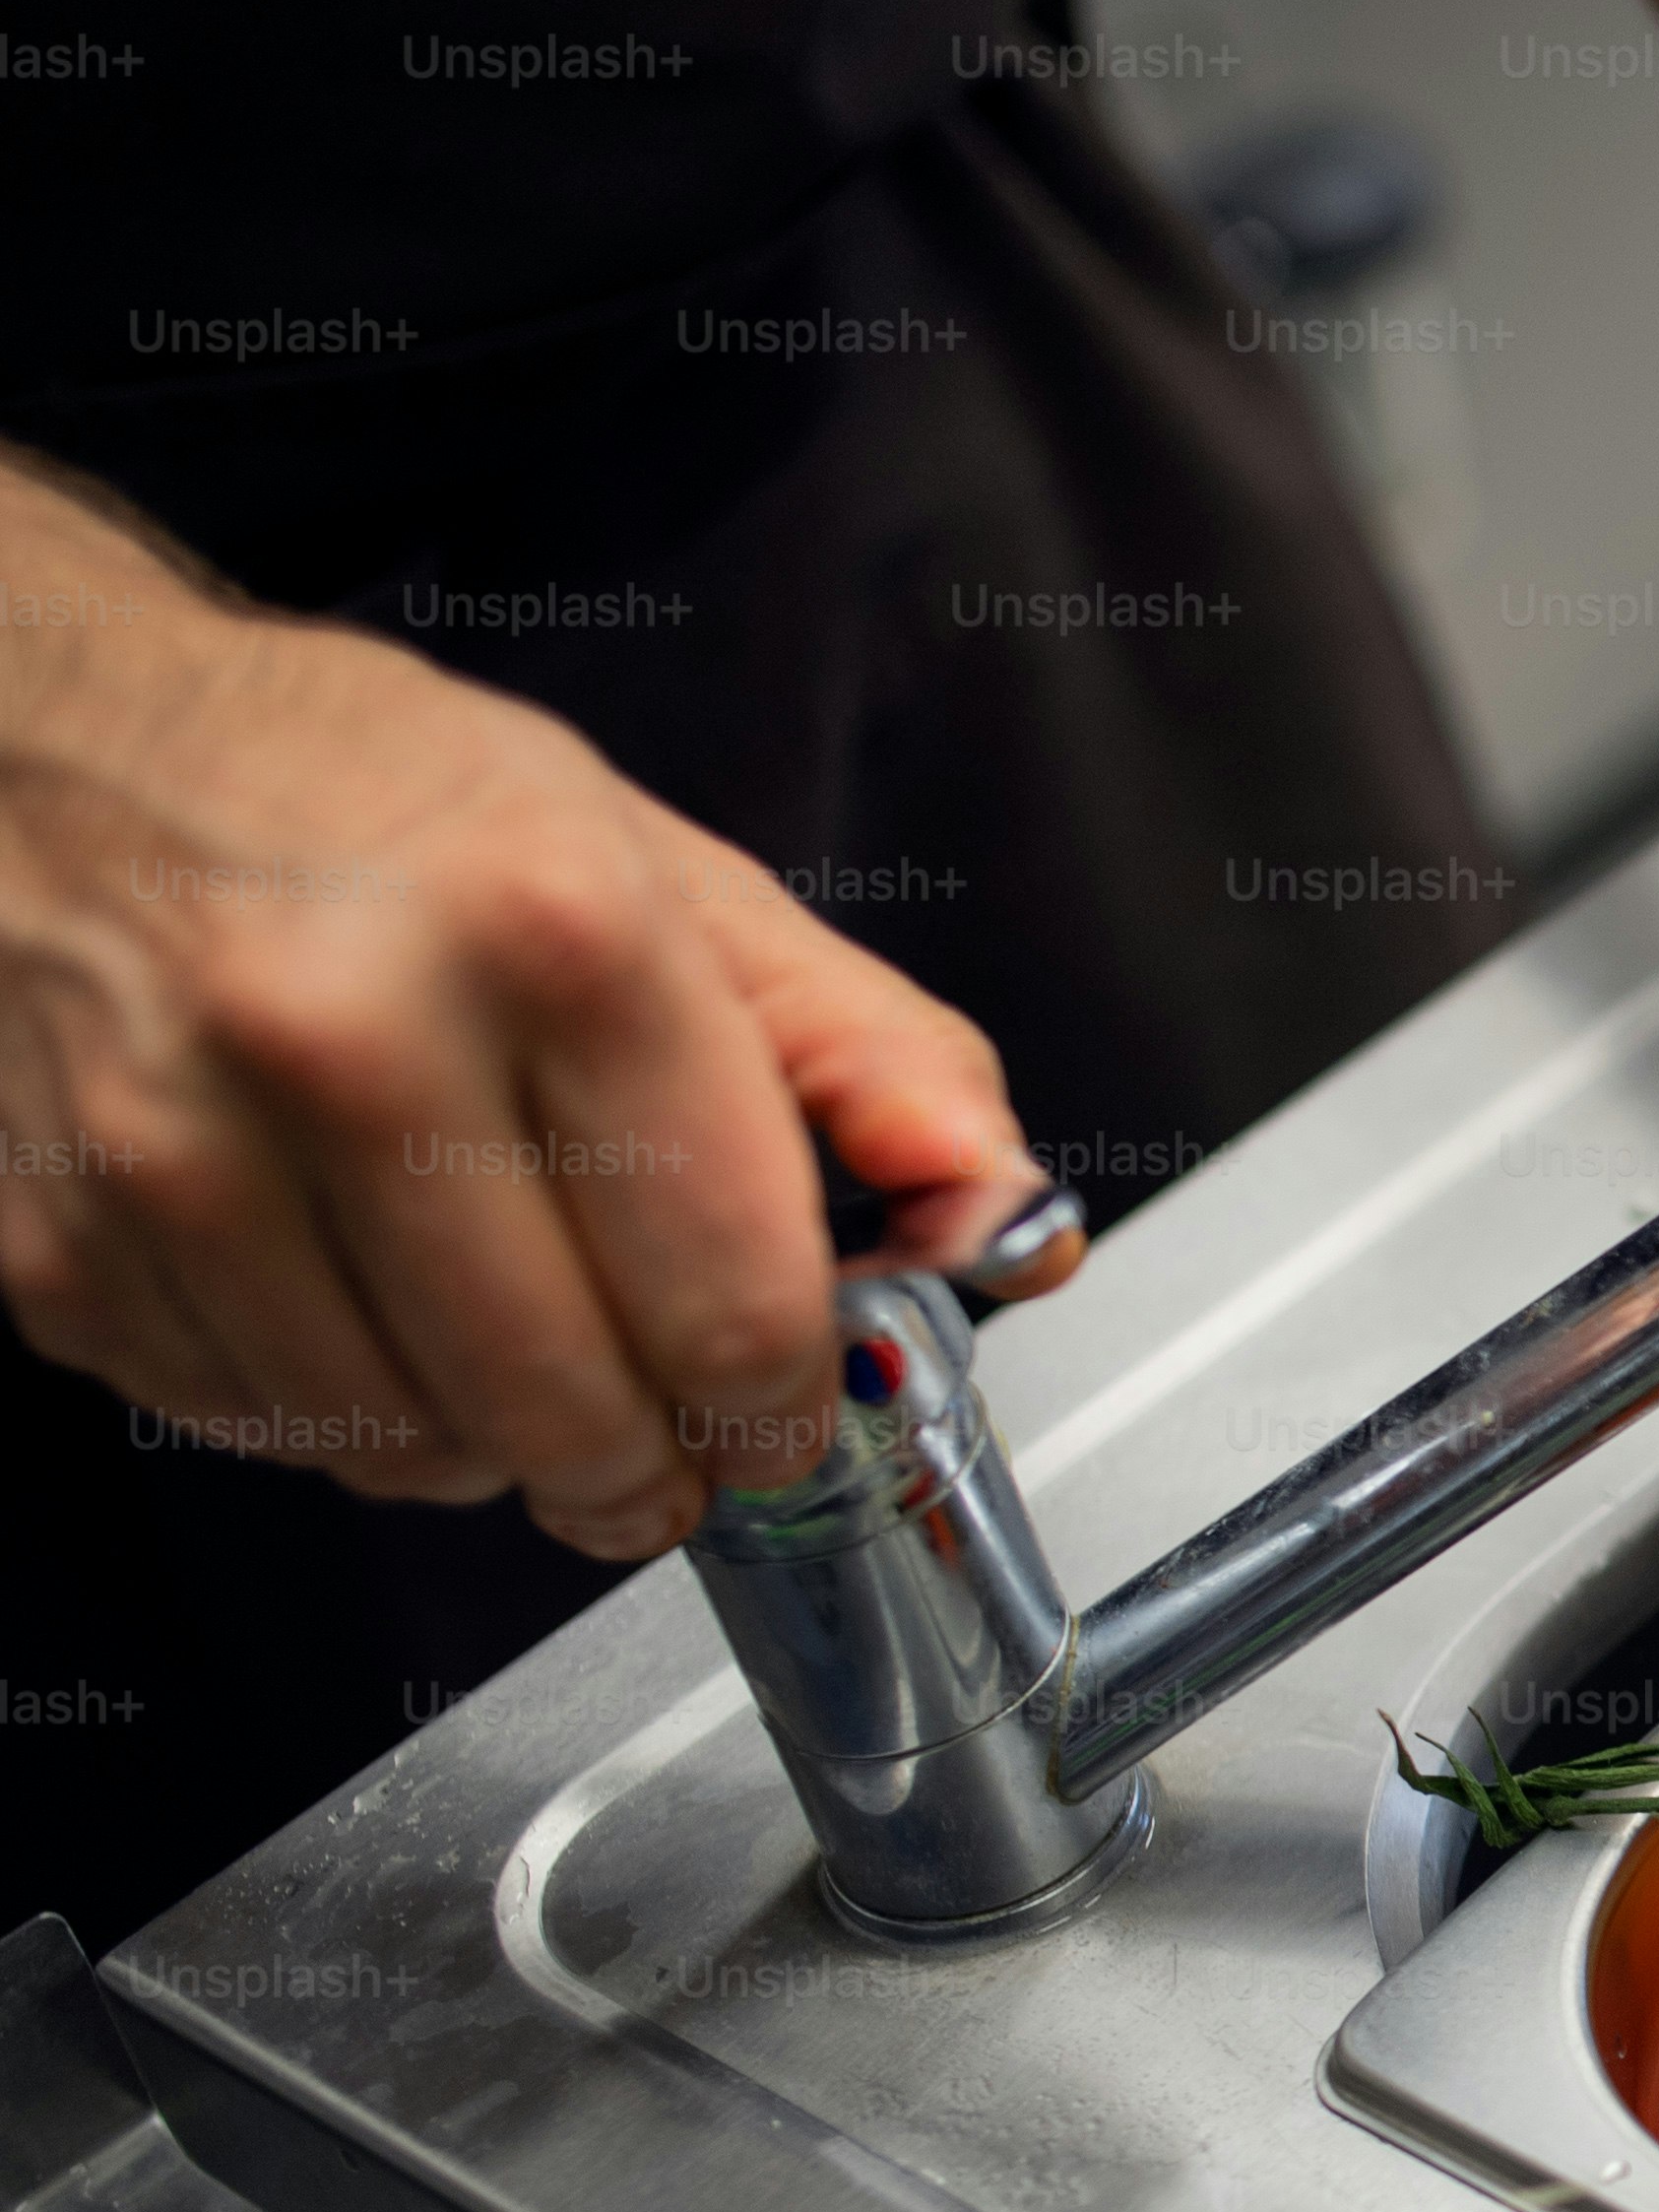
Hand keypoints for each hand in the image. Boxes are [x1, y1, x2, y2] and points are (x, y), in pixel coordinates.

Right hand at [0, 467, 1055, 1558]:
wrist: (56, 743)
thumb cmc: (382, 810)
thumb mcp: (670, 881)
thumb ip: (872, 1058)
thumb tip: (1011, 1219)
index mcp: (554, 932)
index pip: (730, 1291)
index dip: (787, 1403)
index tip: (792, 1420)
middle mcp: (351, 1032)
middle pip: (574, 1405)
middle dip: (657, 1469)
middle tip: (675, 1449)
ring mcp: (181, 1145)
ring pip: (413, 1448)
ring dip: (498, 1453)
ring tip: (517, 1359)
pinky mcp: (60, 1239)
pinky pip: (262, 1431)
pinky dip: (344, 1416)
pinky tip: (366, 1312)